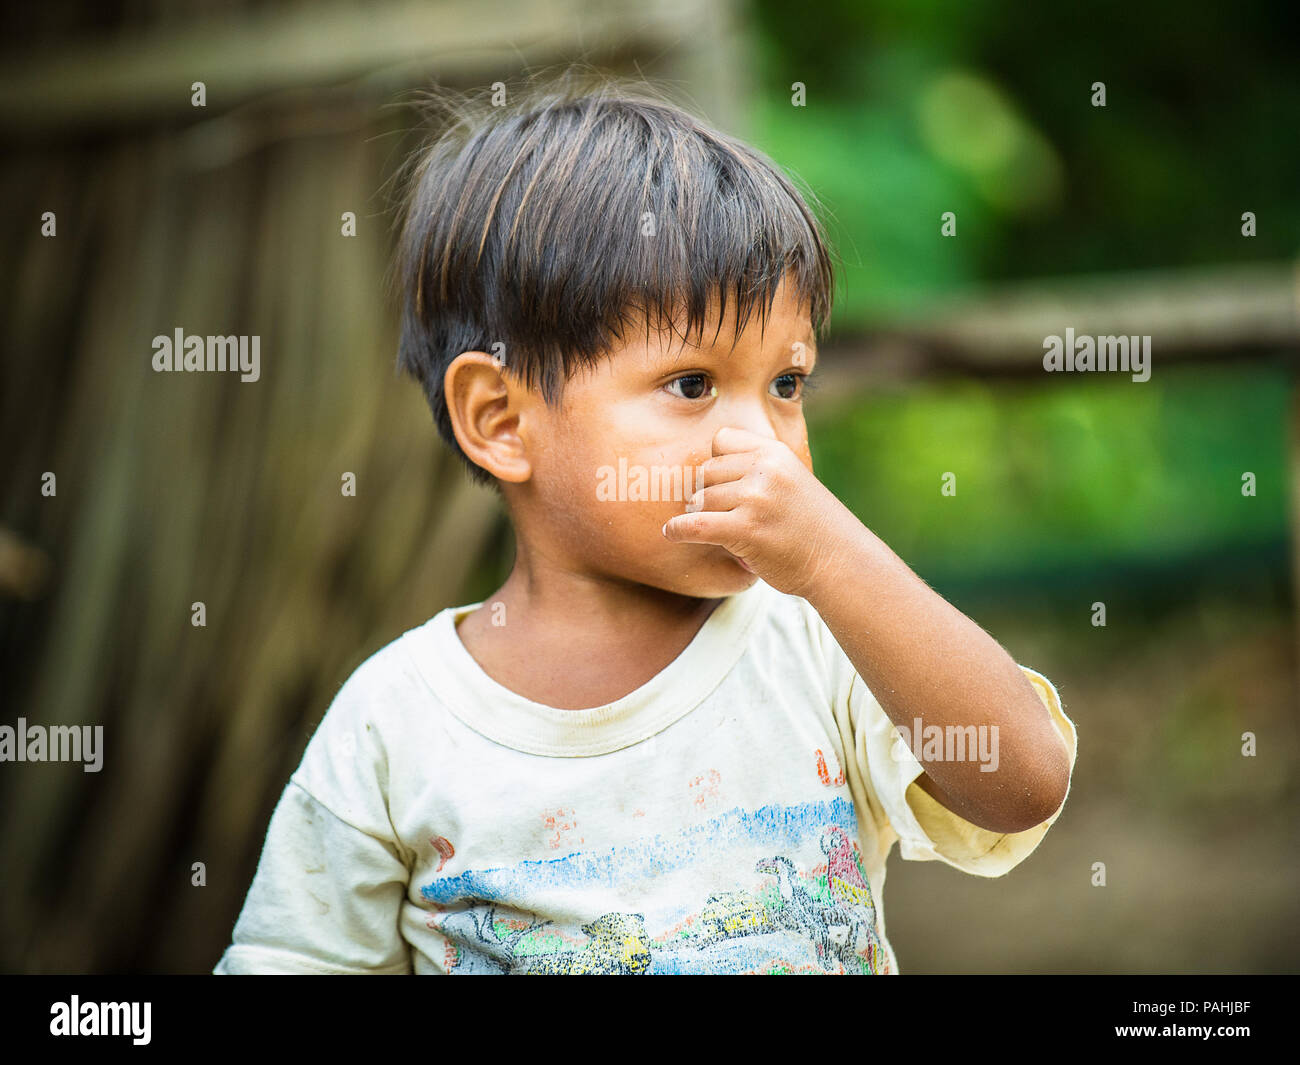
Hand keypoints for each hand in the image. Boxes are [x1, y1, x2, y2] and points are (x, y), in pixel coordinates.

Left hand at [661, 426, 861, 597]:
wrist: (841, 562)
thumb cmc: (812, 528)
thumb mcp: (792, 482)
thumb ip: (759, 471)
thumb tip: (704, 472)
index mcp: (776, 453)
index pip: (722, 440)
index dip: (716, 463)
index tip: (722, 484)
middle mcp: (766, 469)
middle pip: (706, 472)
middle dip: (709, 495)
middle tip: (722, 516)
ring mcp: (757, 498)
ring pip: (701, 500)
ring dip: (703, 518)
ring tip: (722, 533)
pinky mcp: (747, 529)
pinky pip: (696, 525)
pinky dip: (678, 531)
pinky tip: (671, 534)